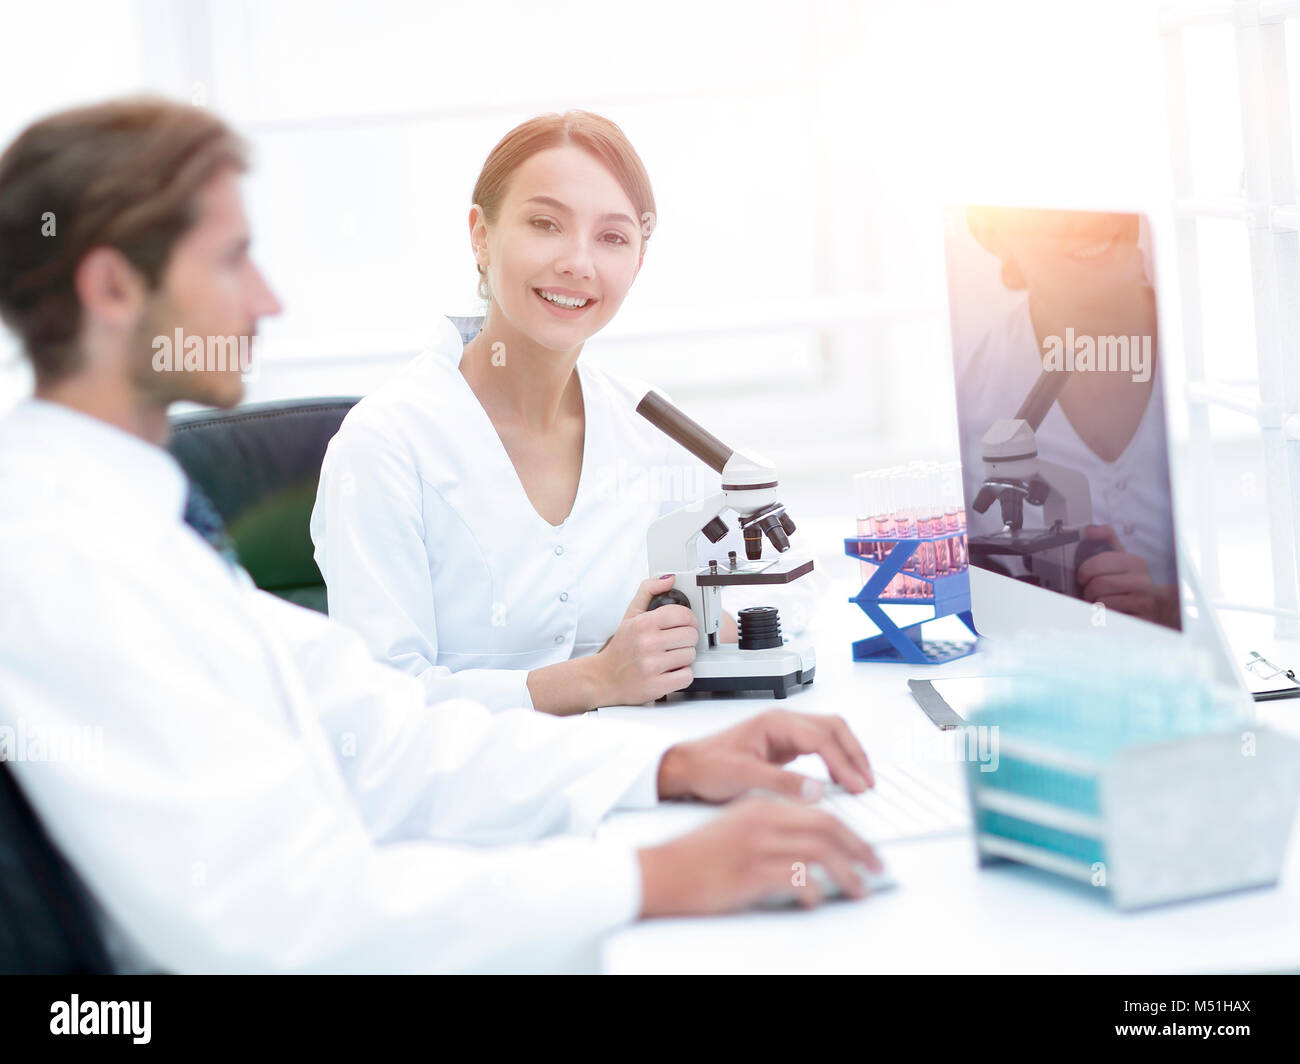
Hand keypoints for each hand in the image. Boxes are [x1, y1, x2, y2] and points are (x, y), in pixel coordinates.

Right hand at [591, 575, 697, 704]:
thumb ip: (648, 591)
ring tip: (670, 657)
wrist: (604, 678)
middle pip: (691, 635)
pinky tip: (669, 671)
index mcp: (642, 624)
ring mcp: (651, 666)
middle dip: (686, 639)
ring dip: (684, 657)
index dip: (688, 619)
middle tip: (675, 642)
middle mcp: (646, 644)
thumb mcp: (630, 614)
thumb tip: (669, 579)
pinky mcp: (656, 686)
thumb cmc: (621, 647)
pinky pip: (687, 676)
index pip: (683, 614)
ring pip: (690, 656)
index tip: (684, 624)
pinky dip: (682, 675)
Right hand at [637, 797, 884, 915]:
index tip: (866, 850)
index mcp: (762, 805)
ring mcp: (757, 845)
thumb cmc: (697, 857)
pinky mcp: (750, 872)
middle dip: (860, 849)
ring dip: (847, 873)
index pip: (821, 812)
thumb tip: (812, 849)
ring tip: (859, 890)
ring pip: (820, 852)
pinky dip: (814, 891)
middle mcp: (763, 819)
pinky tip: (814, 901)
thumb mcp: (737, 828)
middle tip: (877, 867)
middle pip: (828, 827)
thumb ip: (773, 828)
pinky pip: (797, 879)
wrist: (661, 872)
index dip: (850, 832)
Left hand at [656, 708, 873, 802]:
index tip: (856, 786)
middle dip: (854, 754)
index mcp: (775, 722)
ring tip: (862, 781)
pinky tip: (841, 779)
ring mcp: (785, 733)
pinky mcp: (784, 747)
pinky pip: (820, 747)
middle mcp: (783, 722)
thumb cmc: (706, 767)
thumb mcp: (741, 777)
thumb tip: (816, 790)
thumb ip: (779, 782)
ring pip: (830, 735)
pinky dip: (837, 760)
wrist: (686, 768)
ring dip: (849, 755)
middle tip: (867, 783)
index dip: (843, 763)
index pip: (821, 738)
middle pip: (834, 728)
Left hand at [1076, 524, 1155, 621]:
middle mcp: (1142, 581)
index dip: (1084, 571)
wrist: (1158, 605)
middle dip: (1087, 590)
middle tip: (1089, 592)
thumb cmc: (1131, 579)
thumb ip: (1106, 538)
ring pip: (1101, 602)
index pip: (1099, 563)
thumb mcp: (1122, 557)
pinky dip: (1102, 615)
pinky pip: (1108, 617)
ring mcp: (1143, 602)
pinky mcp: (1140, 620)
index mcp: (1136, 562)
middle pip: (1098, 584)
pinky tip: (1108, 611)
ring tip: (1099, 601)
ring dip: (1093, 603)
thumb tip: (1089, 529)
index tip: (1082, 578)